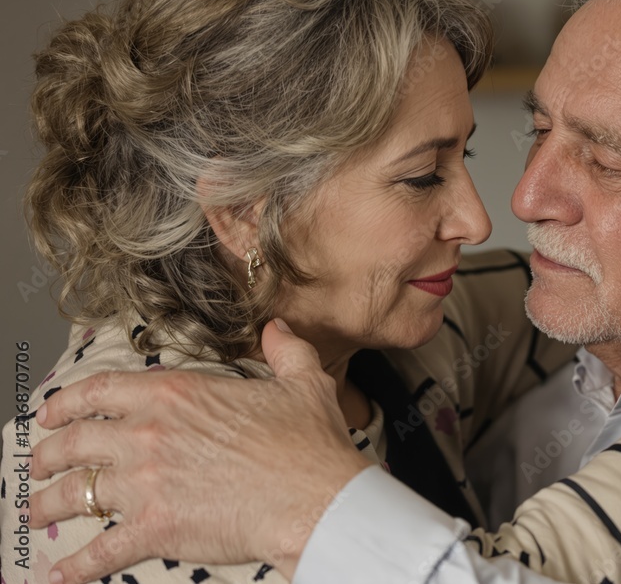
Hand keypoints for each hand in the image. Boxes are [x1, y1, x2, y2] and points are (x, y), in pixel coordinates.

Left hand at [28, 319, 372, 583]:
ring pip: (75, 492)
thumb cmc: (311, 443)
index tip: (53, 412)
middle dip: (49, 453)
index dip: (68, 401)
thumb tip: (277, 327)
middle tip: (40, 462)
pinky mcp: (153, 528)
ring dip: (48, 503)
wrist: (317, 497)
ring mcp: (145, 482)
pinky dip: (75, 566)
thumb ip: (285, 349)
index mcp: (177, 392)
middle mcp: (149, 433)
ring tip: (37, 510)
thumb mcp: (304, 381)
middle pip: (76, 440)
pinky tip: (61, 573)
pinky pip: (98, 551)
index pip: (101, 390)